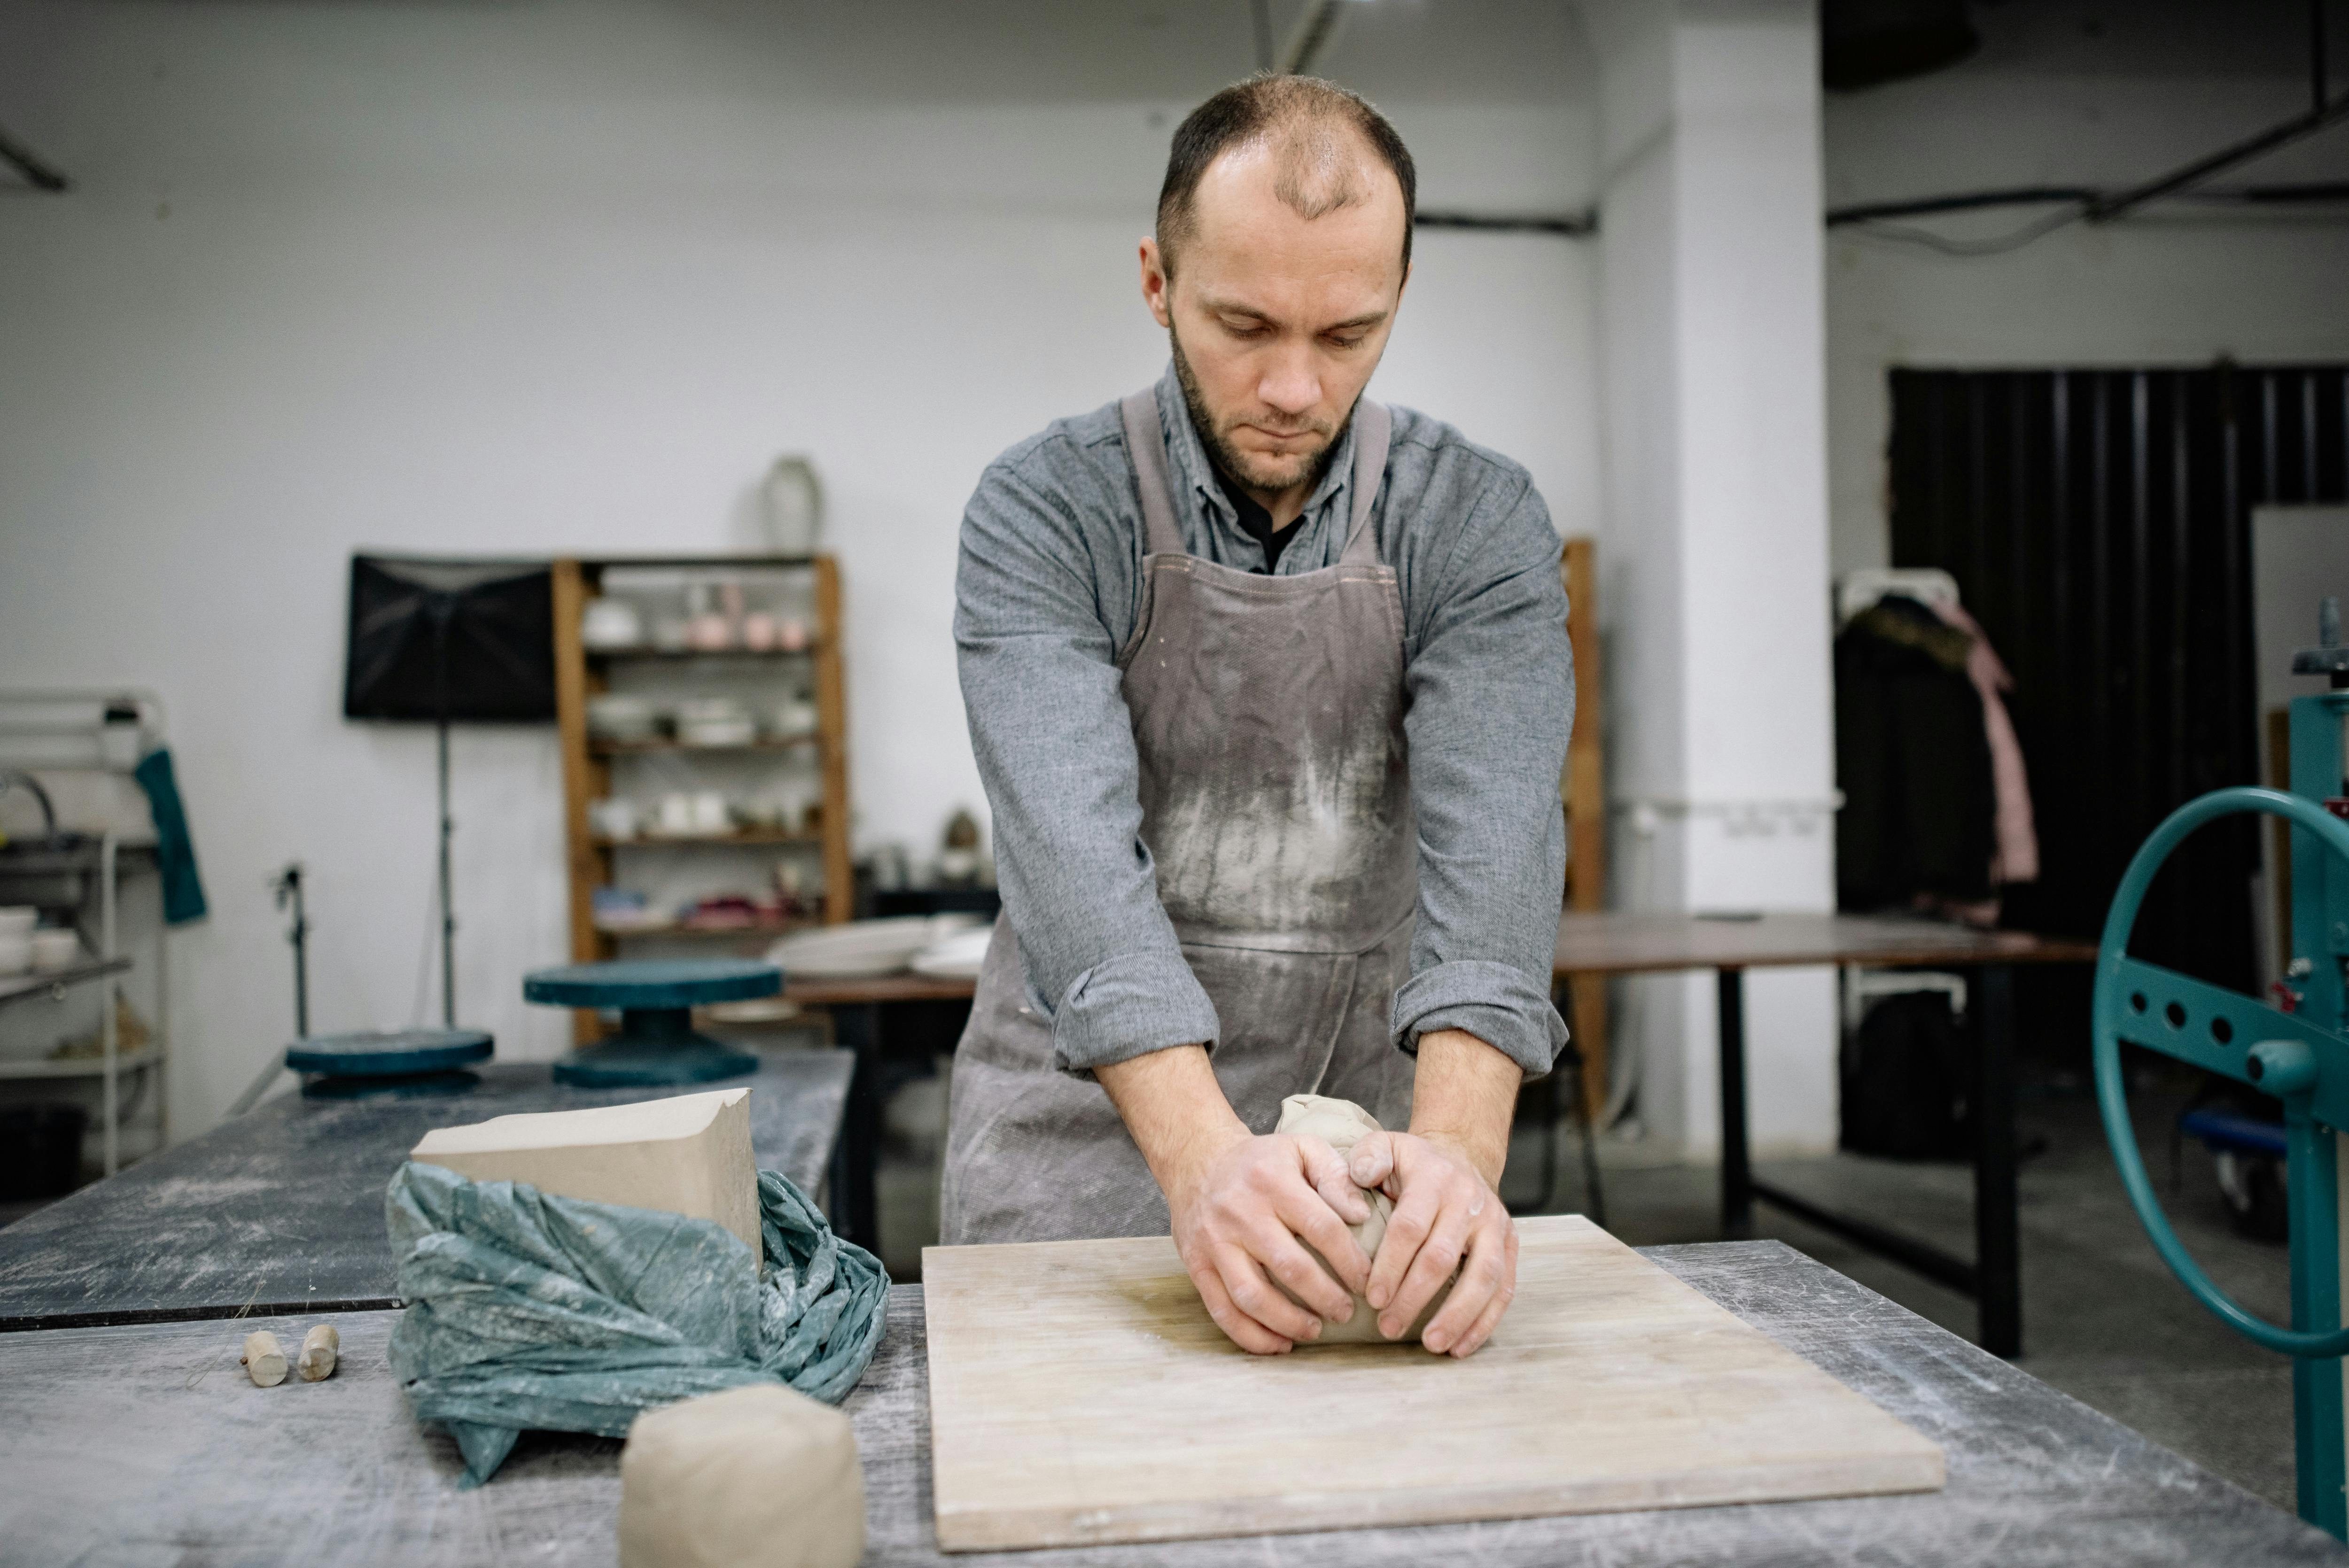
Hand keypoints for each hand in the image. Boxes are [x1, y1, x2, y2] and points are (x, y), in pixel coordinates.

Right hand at [1165, 1128, 1378, 1354]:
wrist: (1198, 1161)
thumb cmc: (1262, 1161)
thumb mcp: (1302, 1148)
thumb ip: (1336, 1176)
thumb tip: (1360, 1215)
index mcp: (1273, 1181)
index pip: (1321, 1227)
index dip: (1350, 1261)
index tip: (1367, 1281)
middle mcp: (1240, 1213)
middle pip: (1289, 1267)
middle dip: (1325, 1297)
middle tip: (1346, 1312)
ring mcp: (1214, 1242)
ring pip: (1252, 1297)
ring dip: (1289, 1322)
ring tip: (1315, 1330)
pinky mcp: (1196, 1265)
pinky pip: (1222, 1311)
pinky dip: (1251, 1336)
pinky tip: (1279, 1343)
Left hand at [1345, 1127, 1517, 1356]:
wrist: (1463, 1157)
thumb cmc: (1414, 1164)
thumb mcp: (1386, 1146)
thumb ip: (1367, 1157)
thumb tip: (1360, 1176)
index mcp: (1434, 1179)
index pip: (1410, 1227)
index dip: (1391, 1266)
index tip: (1372, 1298)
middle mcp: (1469, 1202)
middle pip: (1442, 1257)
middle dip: (1414, 1298)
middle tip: (1388, 1328)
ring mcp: (1495, 1225)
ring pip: (1483, 1277)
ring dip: (1456, 1316)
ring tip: (1431, 1345)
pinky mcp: (1510, 1246)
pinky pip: (1504, 1288)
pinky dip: (1484, 1322)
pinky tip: (1461, 1347)